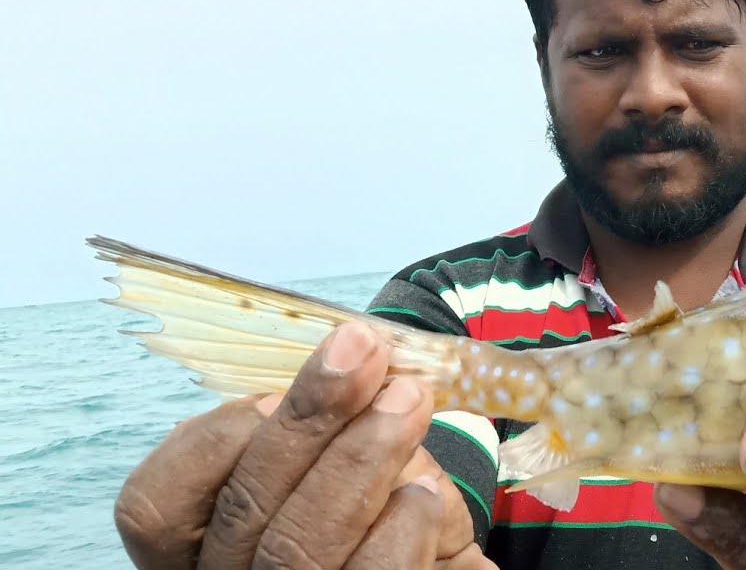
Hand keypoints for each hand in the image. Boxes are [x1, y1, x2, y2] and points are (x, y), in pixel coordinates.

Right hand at [113, 321, 491, 568]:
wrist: (436, 559)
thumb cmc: (375, 498)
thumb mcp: (333, 452)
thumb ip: (313, 420)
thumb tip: (337, 357)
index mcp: (200, 545)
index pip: (154, 507)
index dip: (211, 442)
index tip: (271, 390)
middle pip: (244, 512)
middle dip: (307, 417)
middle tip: (364, 352)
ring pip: (298, 549)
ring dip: (361, 457)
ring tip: (410, 399)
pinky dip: (404, 522)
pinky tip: (426, 494)